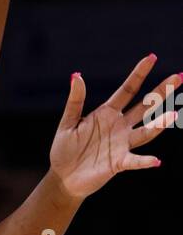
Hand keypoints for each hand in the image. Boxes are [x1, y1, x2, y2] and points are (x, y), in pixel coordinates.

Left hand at [49, 56, 179, 199]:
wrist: (63, 177)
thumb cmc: (65, 149)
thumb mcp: (67, 122)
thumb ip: (75, 100)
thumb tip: (77, 75)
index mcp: (107, 113)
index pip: (127, 90)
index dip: (139, 74)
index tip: (152, 57)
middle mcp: (120, 126)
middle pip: (145, 106)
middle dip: (161, 92)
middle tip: (179, 77)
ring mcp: (121, 144)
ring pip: (145, 131)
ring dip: (159, 124)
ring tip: (174, 115)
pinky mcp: (118, 163)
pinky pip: (134, 161)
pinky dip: (144, 161)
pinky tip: (155, 160)